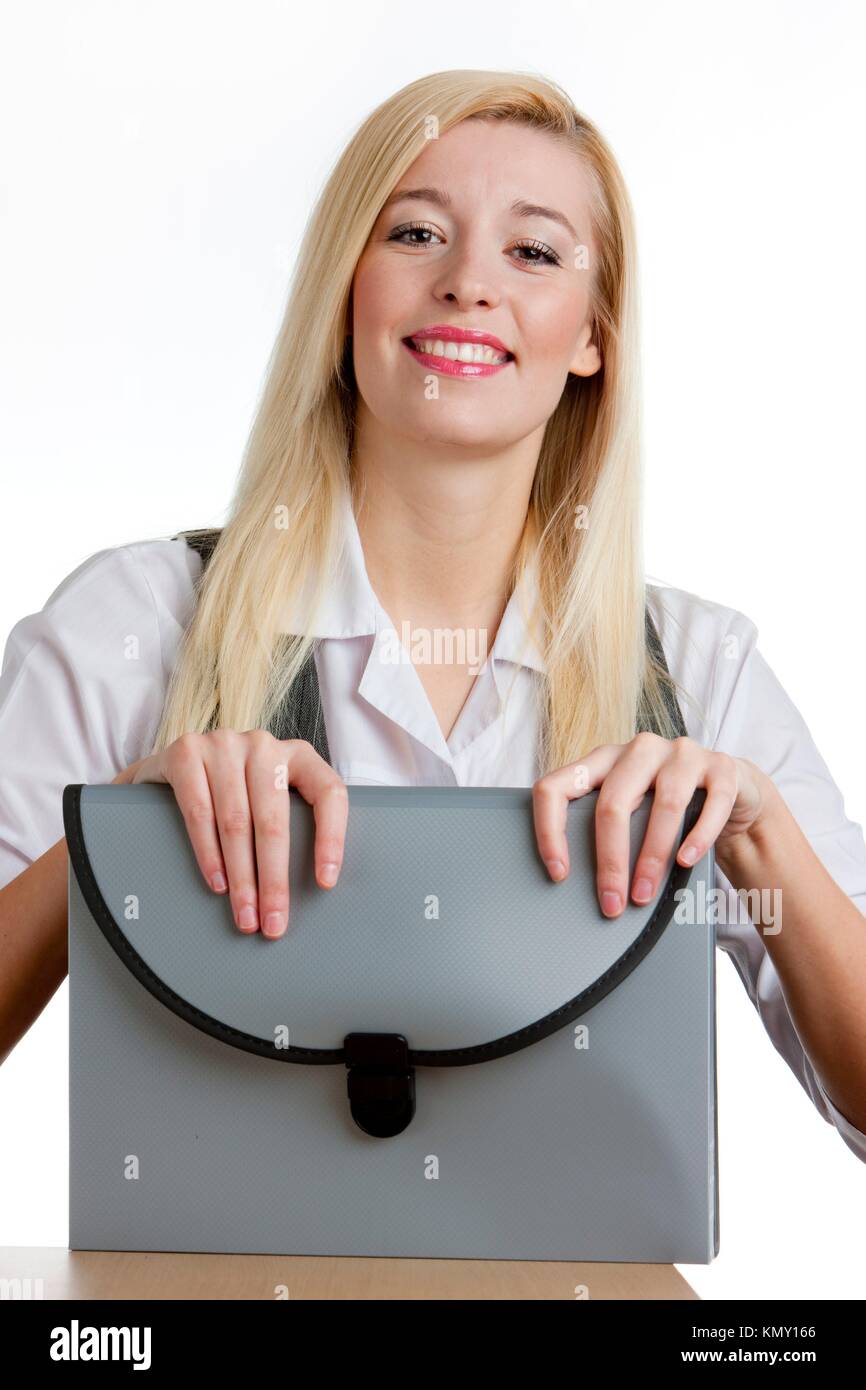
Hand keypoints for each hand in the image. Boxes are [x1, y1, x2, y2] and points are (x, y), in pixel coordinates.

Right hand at [112, 731, 347, 938]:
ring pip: (236, 821)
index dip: (331, 838)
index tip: (326, 882)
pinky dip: (208, 853)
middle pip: (274, 820)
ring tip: (245, 914)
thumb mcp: (268, 799)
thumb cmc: (233, 790)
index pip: (328, 792)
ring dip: (241, 877)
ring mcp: (223, 744)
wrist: (172, 764)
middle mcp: (263, 745)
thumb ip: (291, 824)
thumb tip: (316, 886)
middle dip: (274, 879)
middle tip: (274, 921)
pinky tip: (217, 882)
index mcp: (298, 754)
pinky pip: (199, 811)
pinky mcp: (185, 751)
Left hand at [531, 732, 772, 916]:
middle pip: (613, 802)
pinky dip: (698, 837)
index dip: (550, 831)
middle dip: (610, 860)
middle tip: (612, 902)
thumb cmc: (671, 809)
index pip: (557, 786)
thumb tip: (582, 886)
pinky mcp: (721, 766)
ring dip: (653, 856)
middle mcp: (639, 749)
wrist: (733, 794)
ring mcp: (682, 753)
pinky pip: (712, 802)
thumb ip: (607, 830)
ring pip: (665, 804)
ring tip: (645, 893)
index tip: (559, 873)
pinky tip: (686, 861)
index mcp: (604, 759)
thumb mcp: (633, 812)